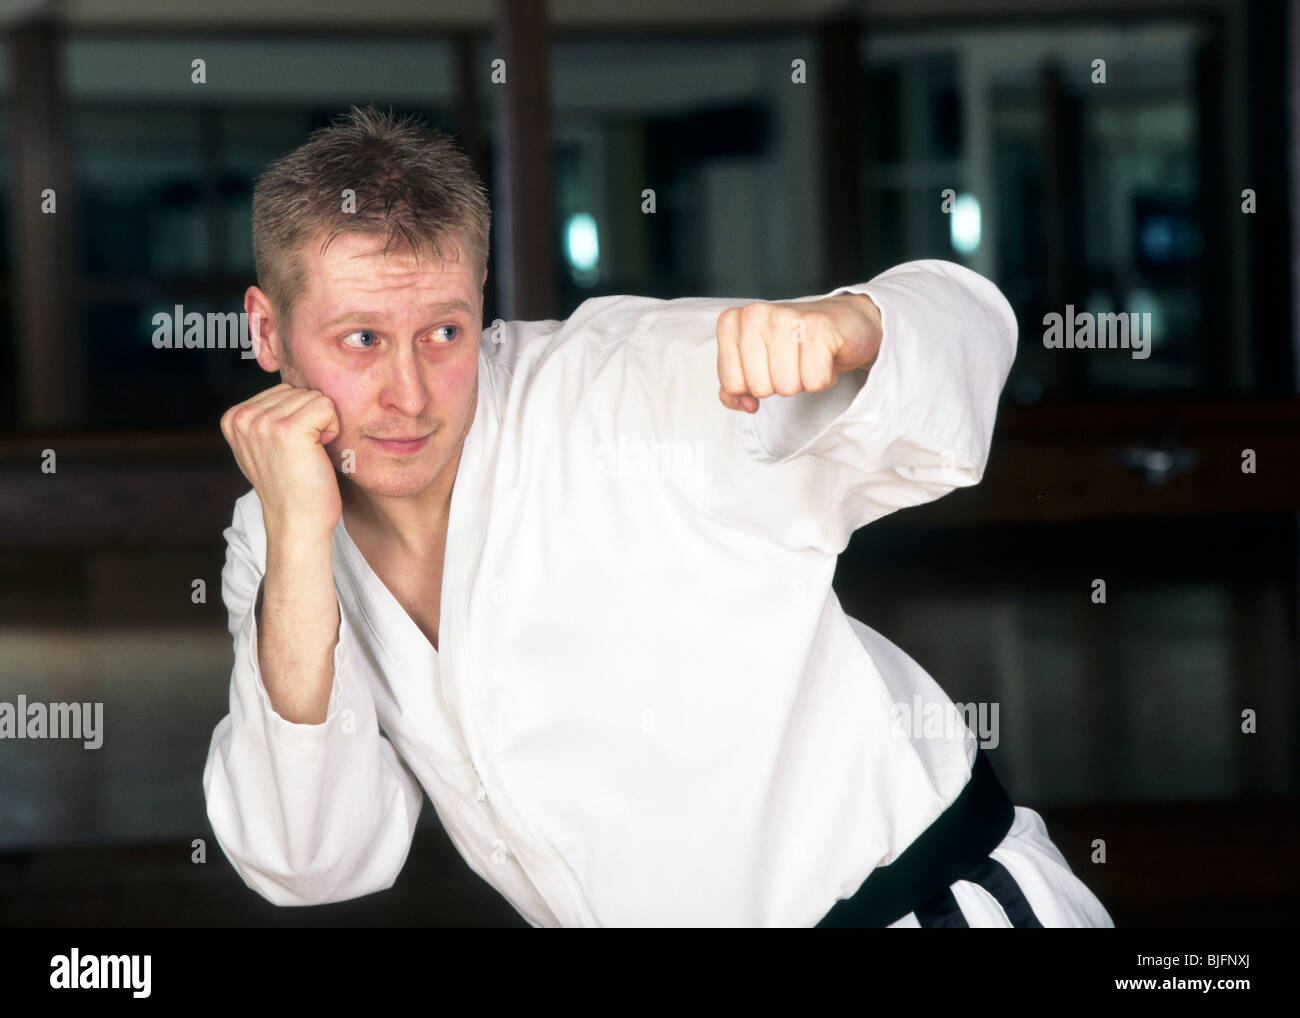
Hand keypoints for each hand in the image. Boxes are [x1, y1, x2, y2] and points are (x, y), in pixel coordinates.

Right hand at [220, 383, 342, 537]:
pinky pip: (326, 406)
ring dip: (322, 425)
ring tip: (308, 455)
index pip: (284, 390)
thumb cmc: (292, 486)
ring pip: (314, 397)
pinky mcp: (289, 429)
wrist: (297, 522)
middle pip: (299, 390)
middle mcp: (243, 417)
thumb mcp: (263, 446)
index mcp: (233, 417)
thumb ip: (266, 416)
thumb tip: (289, 388)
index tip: (289, 450)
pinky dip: (333, 428)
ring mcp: (264, 423)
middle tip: (302, 454)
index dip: (297, 418)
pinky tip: (319, 452)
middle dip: (310, 419)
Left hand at [716, 293, 881, 412]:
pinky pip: (814, 381)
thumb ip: (735, 389)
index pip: (732, 384)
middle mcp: (755, 314)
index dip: (752, 386)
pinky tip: (825, 358)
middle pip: (760, 388)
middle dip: (779, 384)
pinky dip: (824, 378)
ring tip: (808, 359)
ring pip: (786, 386)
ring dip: (802, 381)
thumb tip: (745, 404)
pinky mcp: (819, 326)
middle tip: (792, 362)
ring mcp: (787, 317)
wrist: (844, 322)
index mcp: (732, 322)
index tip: (768, 366)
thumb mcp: (755, 365)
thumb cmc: (794, 345)